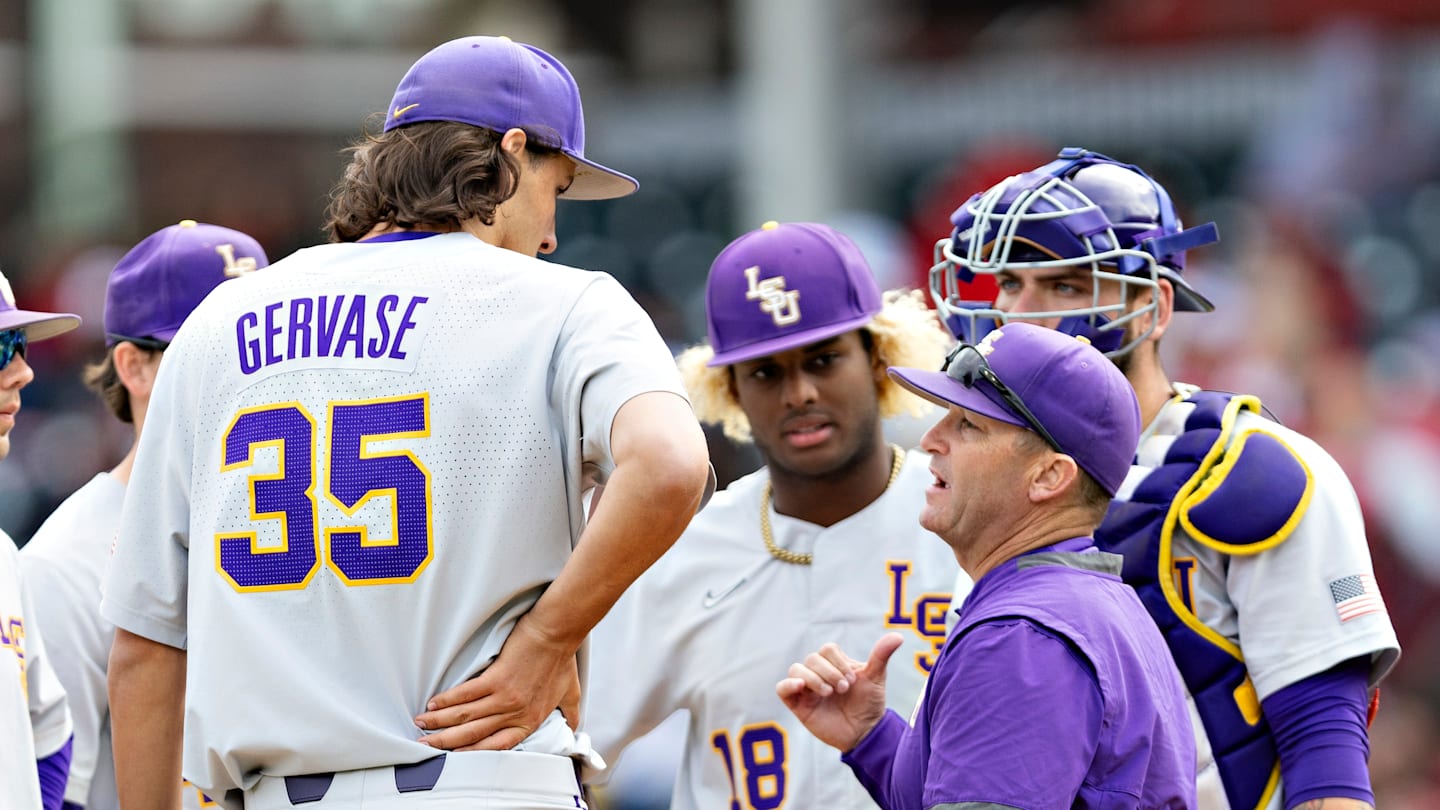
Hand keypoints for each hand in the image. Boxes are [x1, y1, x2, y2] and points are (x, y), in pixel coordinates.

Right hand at [414, 616, 577, 749]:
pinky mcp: (496, 679)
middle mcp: (515, 714)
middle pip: (474, 735)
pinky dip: (447, 701)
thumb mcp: (571, 693)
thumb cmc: (562, 660)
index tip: (454, 754)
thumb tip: (573, 728)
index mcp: (530, 721)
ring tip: (422, 725)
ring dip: (440, 722)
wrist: (556, 633)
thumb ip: (570, 714)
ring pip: (465, 717)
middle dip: (446, 742)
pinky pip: (465, 694)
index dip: (472, 752)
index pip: (497, 746)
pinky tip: (433, 704)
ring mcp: (504, 698)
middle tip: (427, 745)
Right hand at [776, 633, 902, 751]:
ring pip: (796, 669)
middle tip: (844, 689)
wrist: (864, 733)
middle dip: (829, 672)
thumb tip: (898, 635)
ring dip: (814, 679)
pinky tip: (802, 688)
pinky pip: (782, 688)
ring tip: (829, 693)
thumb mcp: (876, 678)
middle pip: (812, 658)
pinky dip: (789, 684)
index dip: (838, 661)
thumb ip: (881, 656)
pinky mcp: (797, 704)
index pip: (827, 649)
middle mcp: (818, 673)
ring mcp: (807, 688)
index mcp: (835, 664)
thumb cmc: (869, 704)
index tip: (853, 679)